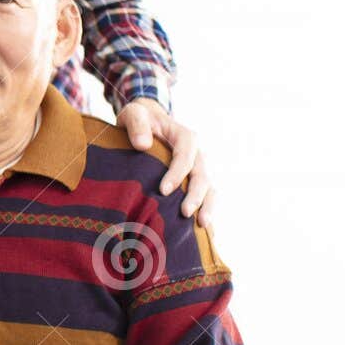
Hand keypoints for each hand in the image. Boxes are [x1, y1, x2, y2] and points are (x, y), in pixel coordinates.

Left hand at [116, 98, 213, 231]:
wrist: (148, 121)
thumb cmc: (140, 119)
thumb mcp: (134, 113)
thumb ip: (136, 124)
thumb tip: (142, 145)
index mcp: (185, 136)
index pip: (185, 155)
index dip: (177, 173)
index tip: (163, 190)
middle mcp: (197, 153)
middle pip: (202, 175)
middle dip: (196, 195)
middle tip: (185, 213)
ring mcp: (199, 168)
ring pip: (209, 188)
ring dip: (207, 206)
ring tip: (202, 226)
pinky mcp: (194, 180)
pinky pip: (206, 196)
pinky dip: (205, 211)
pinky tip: (201, 231)